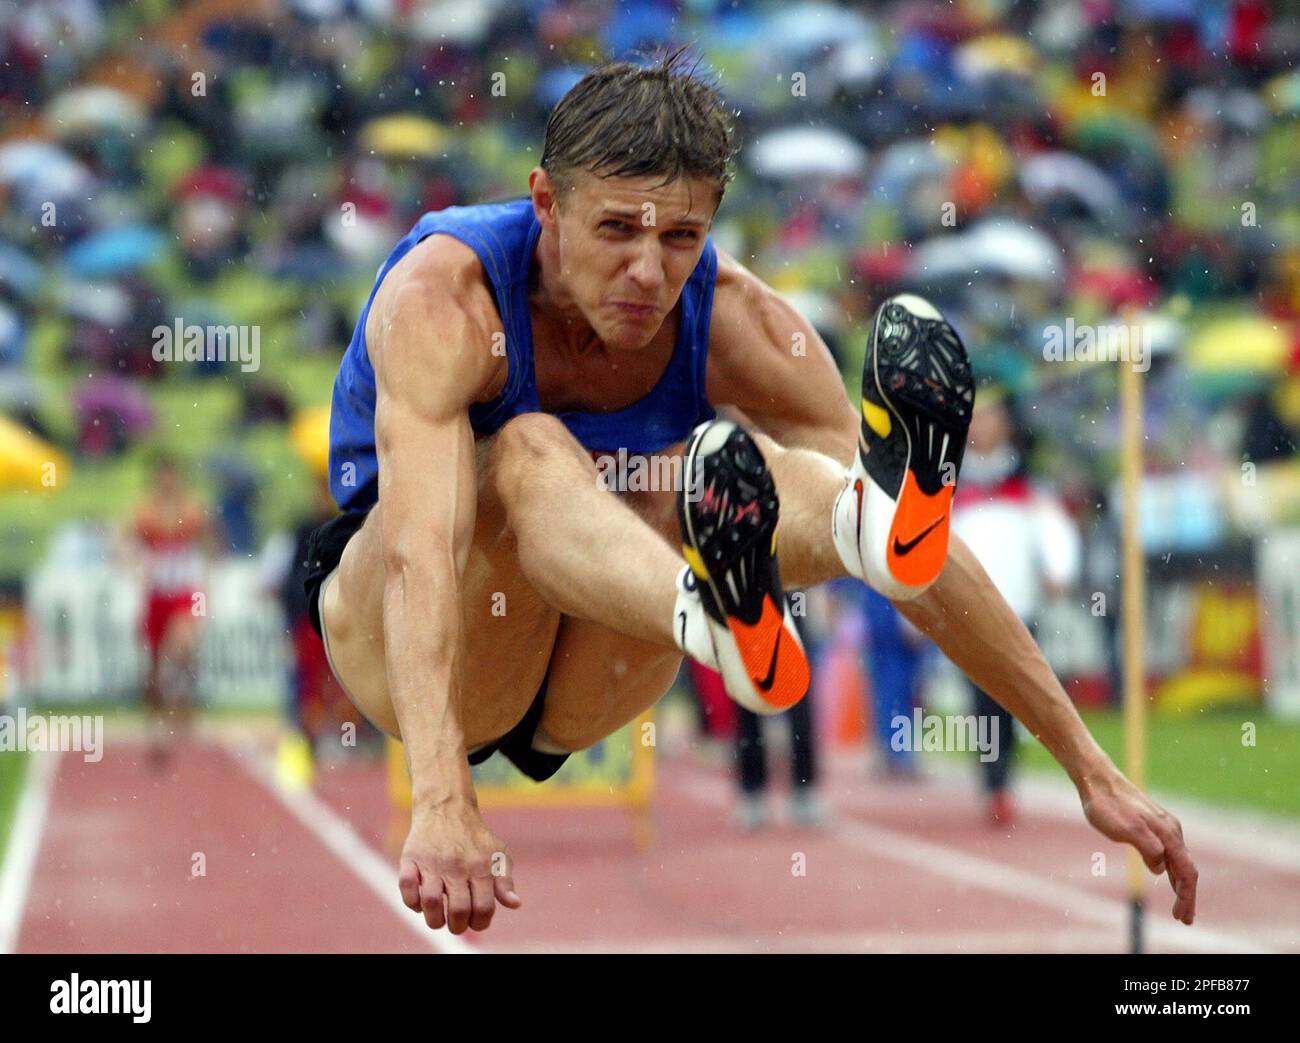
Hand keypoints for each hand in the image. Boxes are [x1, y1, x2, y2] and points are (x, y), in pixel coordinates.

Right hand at [398, 798, 521, 933]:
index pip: (483, 908)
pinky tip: (420, 901)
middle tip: (456, 923)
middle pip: (457, 910)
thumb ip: (506, 881)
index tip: (475, 922)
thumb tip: (515, 904)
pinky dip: (411, 902)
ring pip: (430, 902)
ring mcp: (432, 863)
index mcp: (480, 867)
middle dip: (457, 926)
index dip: (480, 923)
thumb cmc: (476, 837)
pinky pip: (406, 887)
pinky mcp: (411, 858)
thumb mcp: (498, 854)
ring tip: (438, 918)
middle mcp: (457, 866)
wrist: (447, 807)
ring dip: (433, 919)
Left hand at [1077, 767, 1197, 924]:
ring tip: (1180, 906)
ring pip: (1179, 861)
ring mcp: (1163, 826)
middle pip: (1186, 869)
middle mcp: (1171, 830)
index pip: (1186, 872)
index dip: (1187, 897)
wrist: (1097, 779)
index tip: (1182, 918)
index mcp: (1168, 834)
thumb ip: (1147, 848)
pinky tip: (1165, 875)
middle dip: (1187, 896)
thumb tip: (1161, 868)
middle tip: (1185, 920)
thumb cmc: (1107, 805)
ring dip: (1181, 885)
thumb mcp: (1126, 829)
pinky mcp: (1152, 824)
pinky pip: (1169, 852)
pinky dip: (1171, 869)